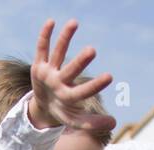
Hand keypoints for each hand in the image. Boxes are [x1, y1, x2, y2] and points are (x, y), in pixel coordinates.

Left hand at [28, 18, 116, 134]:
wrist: (40, 108)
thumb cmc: (64, 112)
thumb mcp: (77, 121)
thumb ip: (94, 122)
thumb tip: (114, 123)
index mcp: (67, 98)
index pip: (82, 93)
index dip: (95, 86)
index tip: (110, 76)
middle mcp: (57, 85)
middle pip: (70, 72)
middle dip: (80, 62)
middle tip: (92, 50)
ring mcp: (47, 73)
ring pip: (57, 54)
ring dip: (65, 38)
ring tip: (74, 23)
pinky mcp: (38, 65)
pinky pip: (42, 48)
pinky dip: (45, 35)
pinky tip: (51, 21)